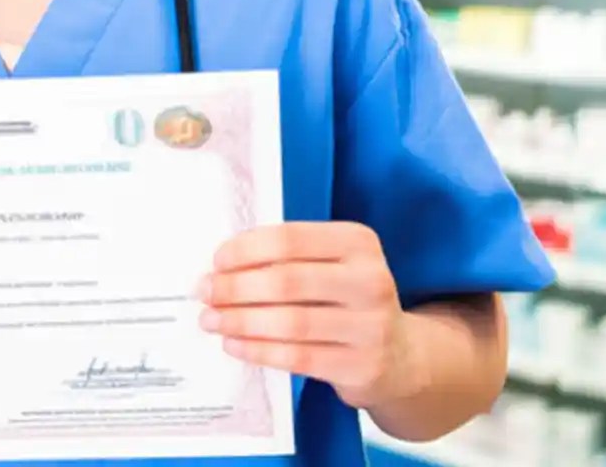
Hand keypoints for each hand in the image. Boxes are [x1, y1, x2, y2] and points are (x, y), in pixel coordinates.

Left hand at [197, 222, 423, 408]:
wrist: (400, 355)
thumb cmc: (346, 300)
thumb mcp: (331, 265)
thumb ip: (287, 258)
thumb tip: (220, 267)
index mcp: (359, 243)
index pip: (290, 239)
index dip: (245, 250)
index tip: (217, 261)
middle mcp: (371, 281)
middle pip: (286, 281)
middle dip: (234, 288)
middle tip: (204, 292)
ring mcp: (371, 326)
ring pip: (289, 323)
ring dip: (240, 321)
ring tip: (211, 320)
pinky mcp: (362, 366)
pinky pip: (297, 358)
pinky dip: (258, 350)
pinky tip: (233, 344)